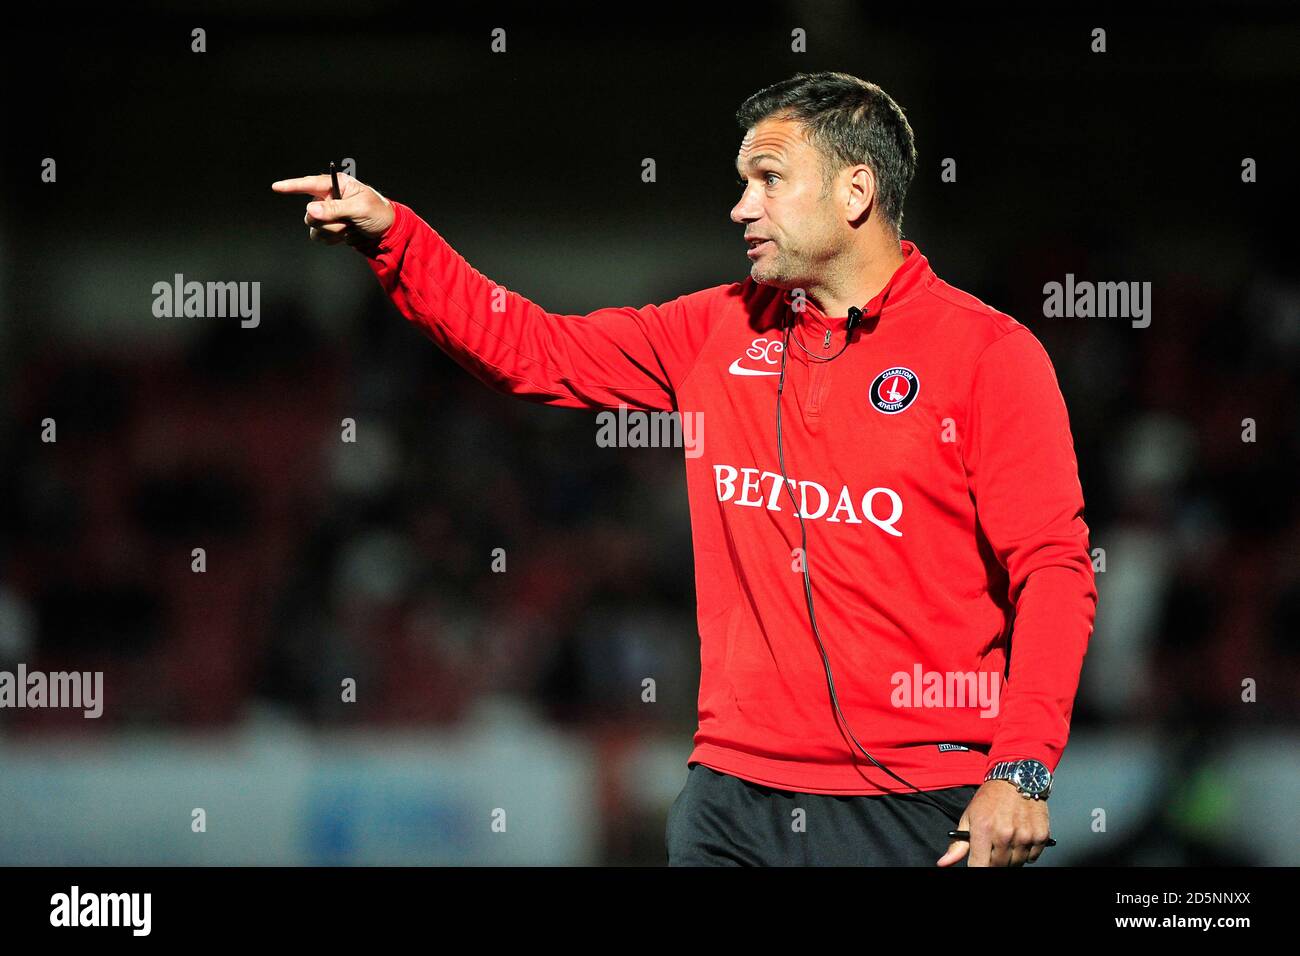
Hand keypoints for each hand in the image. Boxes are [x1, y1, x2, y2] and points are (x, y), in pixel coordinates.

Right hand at [270, 172, 395, 246]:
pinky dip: (334, 239)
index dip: (293, 185)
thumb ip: (335, 209)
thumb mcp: (359, 209)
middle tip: (347, 223)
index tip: (277, 187)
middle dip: (328, 222)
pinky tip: (347, 236)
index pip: (310, 183)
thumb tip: (311, 209)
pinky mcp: (329, 227)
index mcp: (338, 185)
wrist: (387, 233)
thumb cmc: (378, 214)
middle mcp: (329, 197)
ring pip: (314, 227)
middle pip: (310, 212)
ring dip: (333, 232)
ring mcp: (328, 214)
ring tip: (350, 229)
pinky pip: (320, 237)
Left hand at [937, 780, 1050, 866]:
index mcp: (984, 829)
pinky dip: (1026, 852)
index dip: (977, 867)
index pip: (979, 866)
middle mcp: (1005, 834)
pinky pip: (1032, 857)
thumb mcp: (969, 816)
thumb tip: (944, 863)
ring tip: (1007, 840)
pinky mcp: (1041, 836)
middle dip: (993, 860)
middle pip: (998, 866)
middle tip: (993, 846)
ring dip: (1010, 857)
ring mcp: (1024, 836)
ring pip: (1016, 863)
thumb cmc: (991, 798)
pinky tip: (1020, 838)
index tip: (979, 863)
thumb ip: (958, 844)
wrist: (1018, 778)